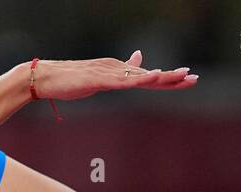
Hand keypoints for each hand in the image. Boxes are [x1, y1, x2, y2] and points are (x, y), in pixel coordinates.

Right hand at [26, 51, 196, 100]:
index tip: (189, 79)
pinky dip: (139, 79)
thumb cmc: (69, 80)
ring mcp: (108, 73)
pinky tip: (153, 77)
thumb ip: (116, 73)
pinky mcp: (98, 79)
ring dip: (162, 77)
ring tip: (182, 76)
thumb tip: (136, 60)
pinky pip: (122, 81)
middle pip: (149, 75)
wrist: (46, 78)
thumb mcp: (97, 78)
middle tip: (194, 78)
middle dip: (173, 78)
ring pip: (140, 77)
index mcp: (117, 71)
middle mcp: (116, 69)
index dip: (169, 78)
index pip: (147, 76)